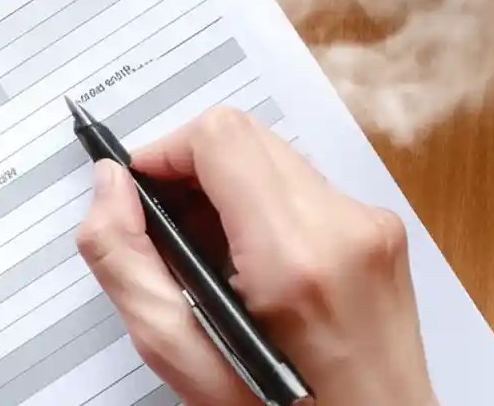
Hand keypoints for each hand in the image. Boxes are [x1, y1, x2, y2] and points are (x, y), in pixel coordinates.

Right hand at [77, 107, 437, 405]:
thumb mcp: (182, 356)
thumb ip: (127, 262)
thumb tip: (111, 186)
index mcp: (294, 256)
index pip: (220, 136)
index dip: (166, 151)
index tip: (142, 190)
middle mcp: (344, 226)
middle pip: (245, 137)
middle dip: (192, 171)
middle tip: (171, 233)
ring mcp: (372, 225)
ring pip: (273, 158)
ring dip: (227, 191)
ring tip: (212, 259)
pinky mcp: (382, 231)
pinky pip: (305, 187)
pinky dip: (264, 210)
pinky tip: (253, 267)